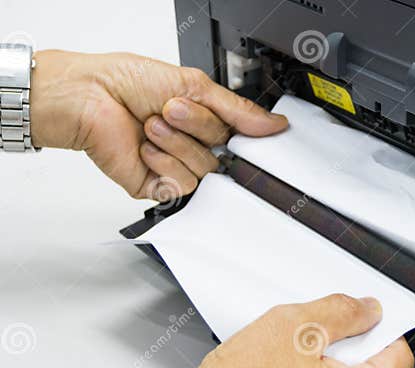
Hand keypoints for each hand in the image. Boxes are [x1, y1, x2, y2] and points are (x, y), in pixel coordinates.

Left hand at [29, 50, 287, 199]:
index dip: (247, 134)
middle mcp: (193, 144)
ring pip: (206, 168)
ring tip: (153, 125)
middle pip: (224, 151)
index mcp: (204, 119)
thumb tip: (275, 124)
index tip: (252, 129)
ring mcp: (176, 166)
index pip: (243, 136)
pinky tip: (147, 148)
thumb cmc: (126, 82)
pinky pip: (184, 184)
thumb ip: (238, 110)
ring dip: (178, 143)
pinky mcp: (159, 186)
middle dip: (199, 126)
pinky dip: (166, 162)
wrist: (87, 98)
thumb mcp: (194, 86)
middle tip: (173, 110)